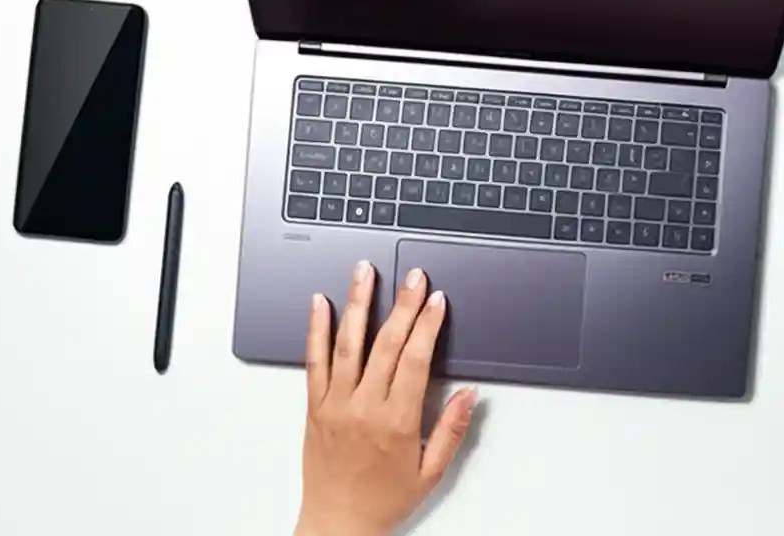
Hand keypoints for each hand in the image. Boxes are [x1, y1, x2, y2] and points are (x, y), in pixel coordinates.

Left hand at [297, 261, 476, 535]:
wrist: (337, 522)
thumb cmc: (383, 500)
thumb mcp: (431, 471)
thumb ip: (452, 429)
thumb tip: (470, 395)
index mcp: (396, 422)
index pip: (415, 360)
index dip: (428, 326)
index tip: (437, 301)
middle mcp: (363, 408)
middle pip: (386, 344)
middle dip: (404, 305)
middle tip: (415, 276)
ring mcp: (335, 404)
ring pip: (347, 343)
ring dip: (358, 303)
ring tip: (365, 272)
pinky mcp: (314, 406)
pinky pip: (314, 361)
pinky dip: (317, 329)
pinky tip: (320, 303)